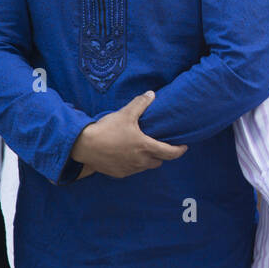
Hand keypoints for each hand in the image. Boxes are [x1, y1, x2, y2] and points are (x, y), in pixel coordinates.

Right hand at [70, 91, 187, 178]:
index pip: (170, 153)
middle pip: (159, 161)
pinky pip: (132, 170)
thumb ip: (140, 104)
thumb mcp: (125, 113)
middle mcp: (140, 161)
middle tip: (159, 145)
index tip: (184, 146)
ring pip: (145, 167)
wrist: (84, 146)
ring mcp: (130, 169)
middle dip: (161, 155)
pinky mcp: (119, 174)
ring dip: (147, 160)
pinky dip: (133, 164)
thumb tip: (151, 94)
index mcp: (146, 147)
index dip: (179, 151)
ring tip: (142, 149)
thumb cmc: (107, 129)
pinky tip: (127, 155)